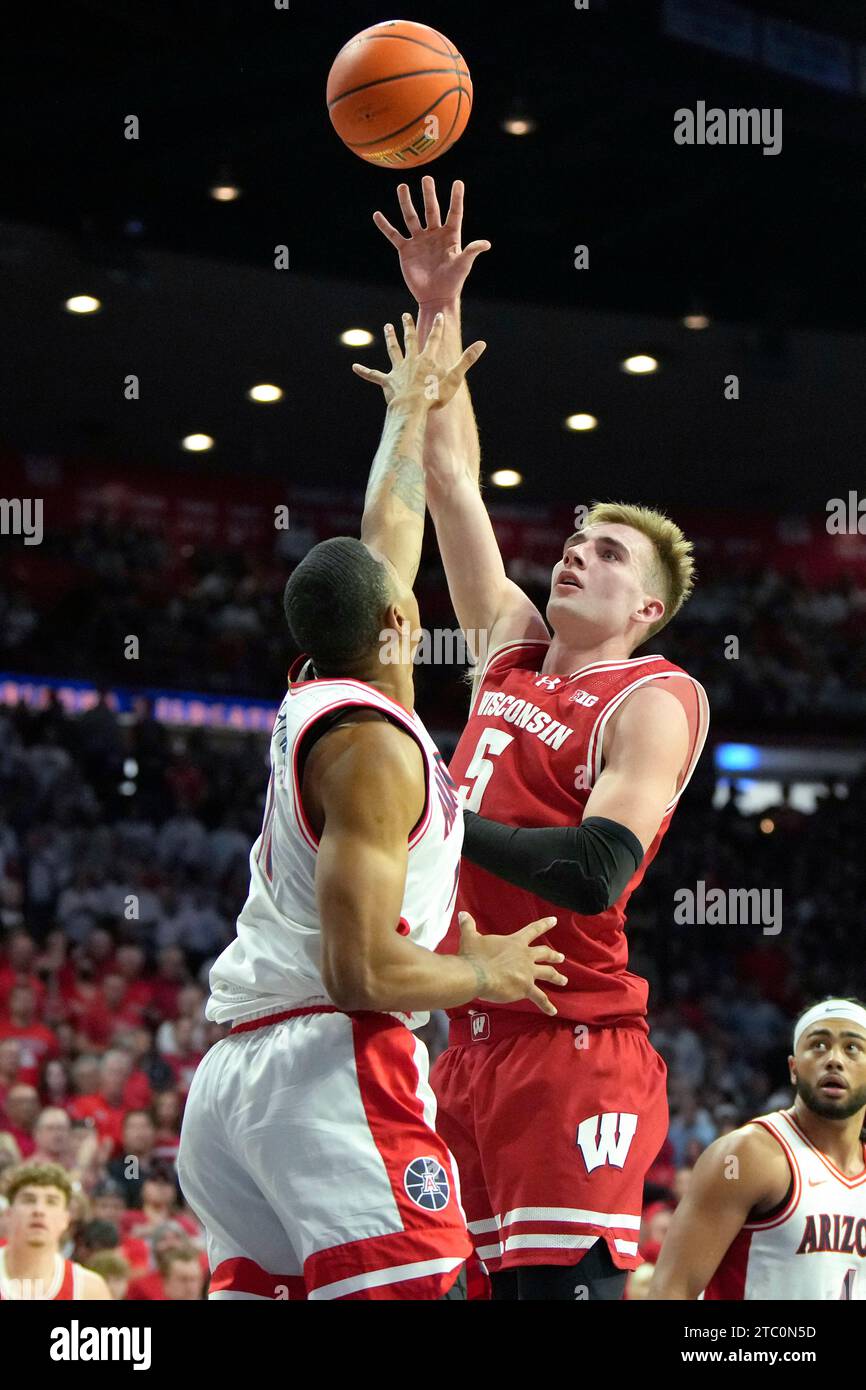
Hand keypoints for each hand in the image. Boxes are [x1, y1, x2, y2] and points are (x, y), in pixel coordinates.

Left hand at [352, 310, 484, 409]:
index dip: (438, 327)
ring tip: (386, 327)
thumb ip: (467, 360)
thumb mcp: (454, 378)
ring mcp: (398, 371)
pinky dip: (364, 371)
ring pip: (393, 351)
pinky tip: (354, 367)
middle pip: (410, 340)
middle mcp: (411, 361)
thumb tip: (482, 344)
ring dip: (390, 338)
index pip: (434, 339)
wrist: (412, 408)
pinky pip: (374, 375)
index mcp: (427, 360)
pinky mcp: (387, 382)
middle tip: (404, 315)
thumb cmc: (433, 396)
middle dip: (408, 327)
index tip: (439, 315)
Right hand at [373, 177, 490, 305]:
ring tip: (402, 187)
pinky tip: (377, 215)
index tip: (458, 183)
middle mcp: (434, 234)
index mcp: (450, 236)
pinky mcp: (406, 250)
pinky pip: (394, 235)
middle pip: (431, 210)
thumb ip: (471, 251)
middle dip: (429, 194)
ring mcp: (419, 241)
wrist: (436, 297)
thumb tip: (486, 244)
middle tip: (427, 178)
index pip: (454, 213)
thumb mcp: (463, 265)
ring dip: (406, 202)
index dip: (456, 198)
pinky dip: (385, 226)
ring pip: (411, 217)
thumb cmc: (453, 282)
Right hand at [458, 911, 566, 1016]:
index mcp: (515, 942)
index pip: (533, 930)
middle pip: (544, 954)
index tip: (554, 920)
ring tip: (564, 980)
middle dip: (553, 955)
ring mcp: (527, 973)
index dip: (544, 924)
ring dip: (557, 977)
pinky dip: (547, 1005)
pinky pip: (540, 998)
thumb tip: (462, 914)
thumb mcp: (470, 937)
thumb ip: (469, 925)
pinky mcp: (525, 988)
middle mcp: (525, 956)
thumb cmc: (473, 956)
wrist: (476, 974)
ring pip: (548, 973)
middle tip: (561, 957)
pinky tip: (553, 1011)